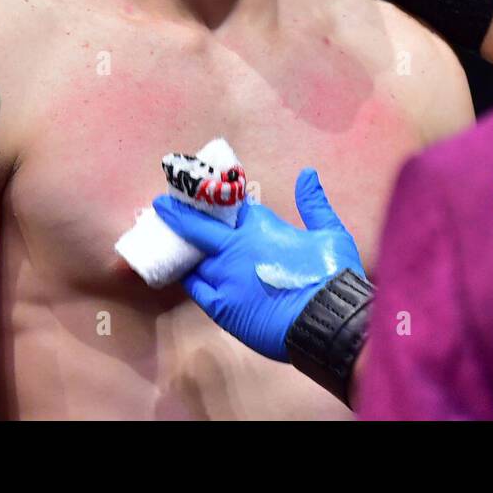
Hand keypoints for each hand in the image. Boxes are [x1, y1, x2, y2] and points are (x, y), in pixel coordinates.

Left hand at [152, 168, 364, 361]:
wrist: (327, 320)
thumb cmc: (331, 275)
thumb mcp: (331, 232)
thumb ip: (314, 203)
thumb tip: (307, 173)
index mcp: (260, 227)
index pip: (230, 208)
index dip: (218, 202)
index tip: (207, 195)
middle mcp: (235, 248)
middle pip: (199, 226)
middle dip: (180, 213)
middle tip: (161, 204)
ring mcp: (225, 277)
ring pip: (194, 256)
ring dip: (180, 245)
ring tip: (164, 235)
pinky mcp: (221, 306)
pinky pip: (195, 287)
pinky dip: (186, 277)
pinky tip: (178, 270)